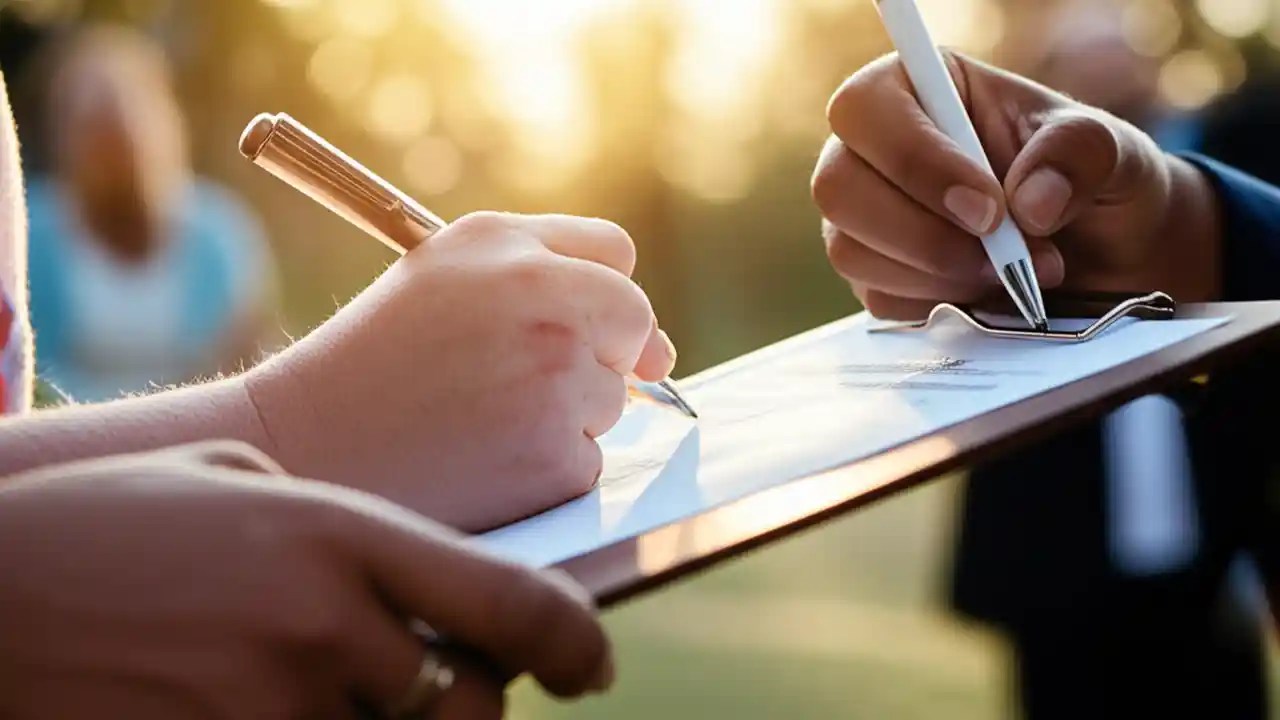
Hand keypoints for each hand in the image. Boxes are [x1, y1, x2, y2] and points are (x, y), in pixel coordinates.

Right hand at [0, 442, 611, 718]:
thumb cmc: (108, 526)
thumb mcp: (237, 489)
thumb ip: (347, 537)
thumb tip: (427, 593)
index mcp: (337, 536)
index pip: (509, 602)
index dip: (574, 642)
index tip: (591, 665)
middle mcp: (320, 628)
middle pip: (469, 705)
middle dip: (470, 701)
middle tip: (437, 677)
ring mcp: (267, 710)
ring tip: (339, 688)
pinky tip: (280, 709)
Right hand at [243, 213, 676, 530]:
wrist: (305, 448)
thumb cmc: (372, 363)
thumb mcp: (441, 277)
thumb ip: (550, 278)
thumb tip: (661, 356)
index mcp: (507, 242)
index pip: (616, 258)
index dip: (601, 298)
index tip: (581, 328)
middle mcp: (542, 297)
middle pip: (633, 326)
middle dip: (601, 356)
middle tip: (524, 385)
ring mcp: (557, 378)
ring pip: (612, 401)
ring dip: (566, 417)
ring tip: (477, 423)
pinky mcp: (558, 455)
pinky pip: (589, 461)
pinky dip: (547, 472)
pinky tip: (482, 465)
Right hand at [812, 51, 1221, 318]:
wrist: (1103, 248)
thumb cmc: (1091, 177)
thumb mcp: (1108, 147)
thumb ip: (1076, 155)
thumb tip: (1030, 203)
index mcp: (918, 87)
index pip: (866, 108)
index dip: (915, 161)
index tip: (988, 209)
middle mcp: (873, 149)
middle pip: (837, 187)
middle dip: (923, 234)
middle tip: (1002, 256)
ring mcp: (865, 214)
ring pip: (849, 249)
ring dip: (936, 274)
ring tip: (1011, 275)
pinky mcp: (874, 272)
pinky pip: (877, 298)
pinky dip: (936, 304)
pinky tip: (985, 292)